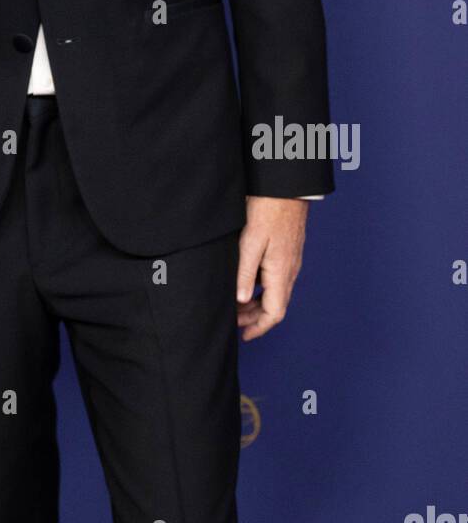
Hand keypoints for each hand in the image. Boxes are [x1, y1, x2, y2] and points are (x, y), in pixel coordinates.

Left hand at [236, 196, 307, 340]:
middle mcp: (290, 270)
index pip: (275, 313)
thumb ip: (245, 273)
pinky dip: (261, 287)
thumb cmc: (268, 210)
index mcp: (281, 272)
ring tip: (236, 303)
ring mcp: (290, 260)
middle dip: (254, 317)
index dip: (259, 328)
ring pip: (275, 292)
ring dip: (257, 302)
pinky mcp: (287, 251)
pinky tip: (247, 281)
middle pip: (275, 305)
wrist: (286, 187)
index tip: (244, 336)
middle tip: (232, 319)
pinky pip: (276, 278)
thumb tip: (240, 300)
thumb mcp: (250, 242)